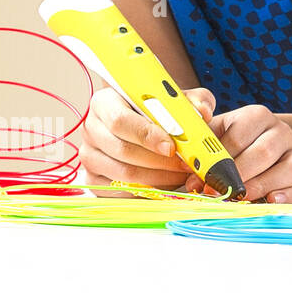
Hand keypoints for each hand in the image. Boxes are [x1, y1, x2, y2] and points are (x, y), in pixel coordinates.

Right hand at [81, 87, 216, 195]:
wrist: (143, 124)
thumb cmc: (160, 111)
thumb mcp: (179, 100)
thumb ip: (194, 101)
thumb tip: (202, 112)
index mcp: (105, 102)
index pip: (121, 120)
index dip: (147, 135)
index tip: (172, 146)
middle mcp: (92, 128)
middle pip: (122, 150)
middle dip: (159, 161)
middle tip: (186, 165)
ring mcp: (89, 156)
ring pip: (123, 174)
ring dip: (158, 178)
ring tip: (182, 174)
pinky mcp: (92, 179)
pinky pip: (120, 191)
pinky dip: (147, 191)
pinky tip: (167, 183)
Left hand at [183, 104, 291, 203]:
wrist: (263, 148)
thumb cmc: (232, 146)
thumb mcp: (215, 137)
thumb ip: (201, 147)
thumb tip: (188, 167)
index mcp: (257, 116)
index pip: (240, 134)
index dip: (219, 158)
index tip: (201, 178)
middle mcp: (281, 132)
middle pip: (265, 152)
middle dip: (238, 175)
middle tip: (218, 192)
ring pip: (291, 168)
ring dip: (263, 185)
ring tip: (242, 198)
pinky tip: (273, 200)